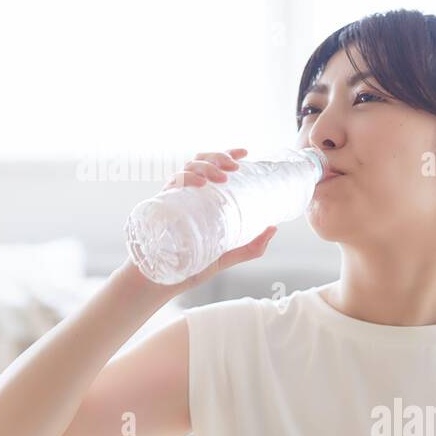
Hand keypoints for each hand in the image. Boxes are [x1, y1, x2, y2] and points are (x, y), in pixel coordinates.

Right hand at [133, 148, 278, 294]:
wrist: (165, 281)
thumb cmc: (192, 267)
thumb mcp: (228, 256)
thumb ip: (251, 247)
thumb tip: (273, 228)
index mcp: (203, 199)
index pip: (213, 167)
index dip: (227, 154)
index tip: (245, 154)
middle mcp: (188, 194)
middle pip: (200, 160)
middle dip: (218, 157)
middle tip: (234, 167)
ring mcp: (175, 197)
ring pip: (187, 167)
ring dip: (206, 166)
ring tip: (221, 177)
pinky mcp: (162, 205)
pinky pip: (172, 183)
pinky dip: (185, 178)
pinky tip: (198, 183)